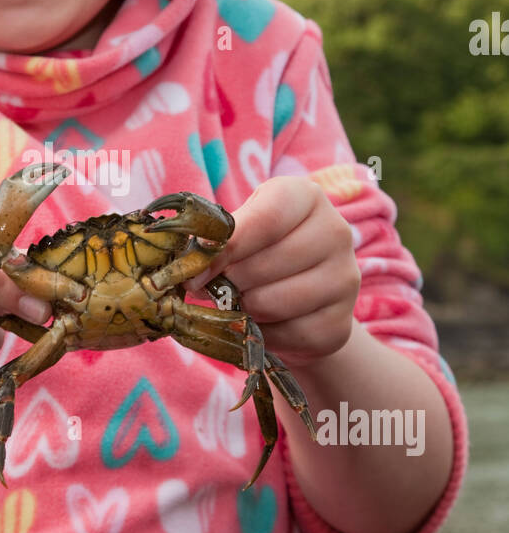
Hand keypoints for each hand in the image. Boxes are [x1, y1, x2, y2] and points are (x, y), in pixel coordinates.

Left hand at [185, 177, 360, 366]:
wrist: (300, 298)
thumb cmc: (259, 252)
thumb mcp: (241, 231)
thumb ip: (218, 242)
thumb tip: (188, 269)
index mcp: (306, 197)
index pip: (267, 219)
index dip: (226, 247)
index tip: (194, 271)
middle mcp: (336, 232)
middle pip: (267, 263)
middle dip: (229, 281)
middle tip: (214, 289)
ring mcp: (345, 279)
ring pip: (275, 302)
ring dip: (244, 309)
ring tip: (238, 302)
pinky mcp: (340, 324)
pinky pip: (287, 335)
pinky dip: (263, 334)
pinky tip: (261, 322)